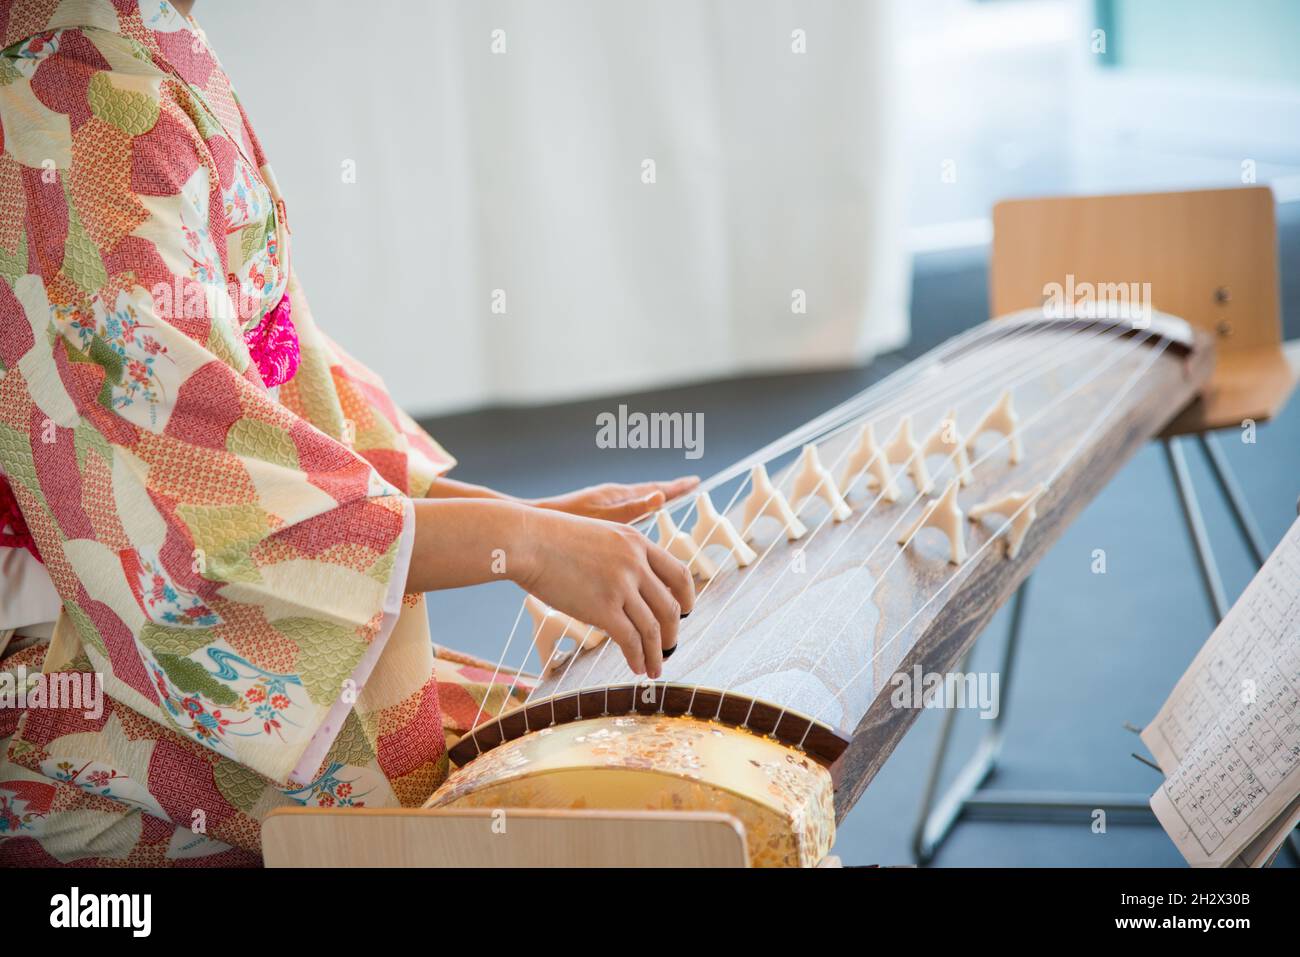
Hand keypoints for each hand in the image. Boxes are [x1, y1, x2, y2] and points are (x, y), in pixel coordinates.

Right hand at [512, 506, 695, 677]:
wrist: (526, 540)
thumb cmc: (551, 538)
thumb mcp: (598, 535)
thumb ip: (618, 555)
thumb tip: (625, 582)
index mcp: (637, 543)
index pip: (679, 573)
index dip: (687, 596)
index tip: (686, 612)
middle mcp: (635, 564)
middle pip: (671, 606)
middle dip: (673, 632)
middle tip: (670, 647)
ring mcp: (621, 586)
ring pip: (654, 628)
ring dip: (657, 653)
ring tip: (655, 668)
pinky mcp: (602, 608)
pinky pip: (630, 640)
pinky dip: (638, 657)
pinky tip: (637, 667)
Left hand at [532, 476, 699, 523]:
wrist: (533, 521)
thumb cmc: (565, 522)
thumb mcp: (602, 518)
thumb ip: (631, 510)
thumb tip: (659, 496)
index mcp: (618, 496)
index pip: (655, 490)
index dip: (676, 488)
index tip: (696, 481)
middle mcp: (613, 496)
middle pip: (648, 491)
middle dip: (669, 490)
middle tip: (689, 486)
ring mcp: (603, 503)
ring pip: (636, 499)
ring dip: (653, 497)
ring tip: (668, 497)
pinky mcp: (594, 512)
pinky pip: (625, 507)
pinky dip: (637, 507)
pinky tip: (634, 517)